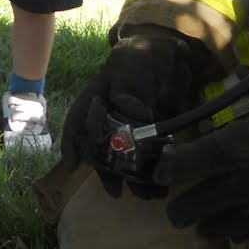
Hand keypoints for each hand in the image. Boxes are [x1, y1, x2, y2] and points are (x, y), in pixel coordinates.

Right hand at [61, 26, 221, 197]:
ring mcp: (132, 128)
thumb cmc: (145, 56)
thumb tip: (136, 117)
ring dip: (134, 177)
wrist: (177, 54)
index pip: (77, 121)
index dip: (72, 144)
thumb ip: (129, 92)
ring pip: (127, 158)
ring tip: (147, 193)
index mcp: (97, 99)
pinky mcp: (154, 135)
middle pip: (102, 148)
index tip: (73, 166)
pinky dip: (155, 171)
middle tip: (118, 191)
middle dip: (109, 171)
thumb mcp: (131, 68)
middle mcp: (110, 117)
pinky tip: (162, 184)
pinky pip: (151, 158)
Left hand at [157, 85, 248, 241]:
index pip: (189, 163)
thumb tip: (236, 69)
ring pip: (219, 225)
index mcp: (238, 147)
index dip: (169, 168)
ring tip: (196, 223)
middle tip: (173, 210)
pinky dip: (235, 232)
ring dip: (204, 224)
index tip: (162, 170)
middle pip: (198, 204)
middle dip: (180, 210)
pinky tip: (230, 231)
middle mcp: (243, 181)